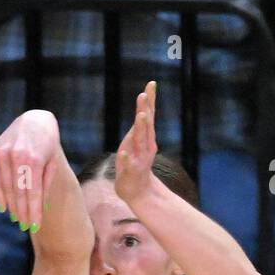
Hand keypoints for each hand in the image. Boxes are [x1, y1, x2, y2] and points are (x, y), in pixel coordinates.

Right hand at [0, 108, 60, 230]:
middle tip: (26, 227)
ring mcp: (2, 152)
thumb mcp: (52, 164)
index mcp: (34, 158)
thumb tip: (39, 211)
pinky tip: (4, 208)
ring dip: (12, 206)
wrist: (33, 121)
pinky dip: (0, 194)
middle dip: (22, 211)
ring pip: (6, 187)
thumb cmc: (47, 145)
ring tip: (18, 219)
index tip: (34, 226)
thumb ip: (45, 185)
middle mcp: (16, 155)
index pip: (32, 192)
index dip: (33, 210)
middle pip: (18, 192)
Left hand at [115, 81, 156, 205]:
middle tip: (144, 94)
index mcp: (146, 137)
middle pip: (146, 125)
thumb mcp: (137, 142)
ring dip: (141, 128)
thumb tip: (144, 106)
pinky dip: (126, 158)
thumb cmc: (134, 163)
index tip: (151, 83)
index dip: (150, 100)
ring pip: (140, 142)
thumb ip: (140, 126)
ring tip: (141, 115)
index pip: (149, 115)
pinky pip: (129, 164)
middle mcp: (146, 146)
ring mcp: (140, 158)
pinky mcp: (131, 171)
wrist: (138, 191)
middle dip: (145, 110)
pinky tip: (122, 152)